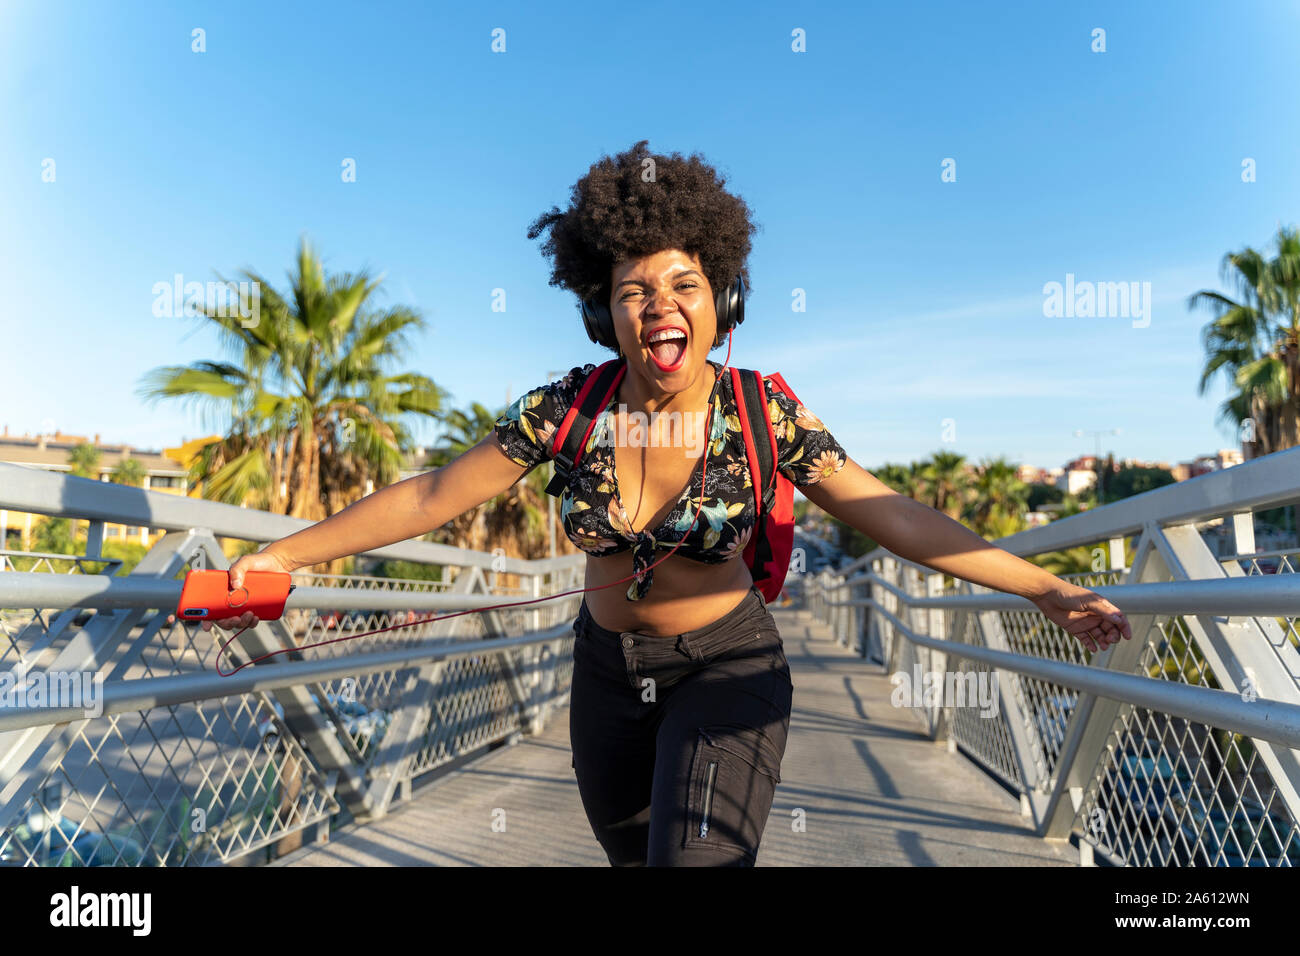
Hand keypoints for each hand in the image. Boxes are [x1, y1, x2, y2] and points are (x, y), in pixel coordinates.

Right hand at [167, 548, 296, 631]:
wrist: (278, 564)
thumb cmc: (258, 562)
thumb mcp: (246, 561)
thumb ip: (238, 568)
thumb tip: (235, 585)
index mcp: (223, 589)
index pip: (210, 606)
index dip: (205, 618)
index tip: (207, 625)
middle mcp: (231, 600)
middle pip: (222, 618)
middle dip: (226, 623)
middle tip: (234, 618)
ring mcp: (244, 605)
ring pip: (237, 622)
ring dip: (241, 623)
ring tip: (250, 614)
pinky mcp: (256, 609)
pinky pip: (251, 621)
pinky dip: (252, 623)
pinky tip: (256, 617)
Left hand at [1028, 578, 1131, 652]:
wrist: (1047, 595)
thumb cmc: (1068, 594)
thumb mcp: (1088, 601)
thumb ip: (1103, 610)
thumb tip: (1118, 619)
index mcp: (1101, 606)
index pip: (1117, 618)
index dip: (1124, 627)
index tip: (1127, 636)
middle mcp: (1095, 615)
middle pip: (1110, 629)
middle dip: (1113, 636)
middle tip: (1110, 640)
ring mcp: (1085, 622)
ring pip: (1099, 635)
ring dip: (1103, 642)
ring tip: (1103, 646)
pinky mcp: (1075, 629)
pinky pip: (1086, 639)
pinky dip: (1091, 645)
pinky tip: (1093, 649)